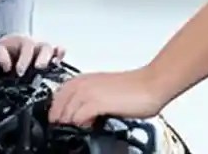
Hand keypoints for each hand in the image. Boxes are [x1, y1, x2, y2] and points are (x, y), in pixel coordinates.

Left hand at [0, 34, 65, 75]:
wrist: (10, 50)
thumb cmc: (6, 50)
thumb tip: (7, 66)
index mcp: (23, 41)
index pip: (27, 47)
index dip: (24, 60)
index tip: (20, 72)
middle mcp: (36, 45)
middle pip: (44, 47)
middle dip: (42, 58)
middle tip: (38, 68)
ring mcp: (44, 51)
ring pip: (53, 50)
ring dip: (54, 57)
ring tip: (53, 65)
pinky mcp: (50, 58)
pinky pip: (59, 54)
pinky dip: (61, 56)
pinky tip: (59, 62)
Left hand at [48, 68, 167, 127]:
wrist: (151, 84)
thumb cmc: (134, 88)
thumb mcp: (105, 91)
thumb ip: (91, 99)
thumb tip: (83, 114)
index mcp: (84, 79)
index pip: (58, 95)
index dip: (56, 109)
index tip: (58, 119)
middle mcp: (84, 84)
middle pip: (58, 104)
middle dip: (59, 118)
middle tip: (65, 127)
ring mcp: (89, 92)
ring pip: (66, 111)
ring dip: (69, 122)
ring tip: (79, 128)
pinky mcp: (98, 103)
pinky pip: (78, 116)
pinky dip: (80, 124)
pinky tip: (88, 125)